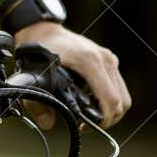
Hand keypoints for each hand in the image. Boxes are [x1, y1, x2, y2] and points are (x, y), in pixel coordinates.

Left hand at [13, 21, 130, 129]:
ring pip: (123, 96)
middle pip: (121, 101)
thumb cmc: (38, 49)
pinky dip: (110, 99)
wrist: (41, 29)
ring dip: (111, 110)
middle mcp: (104, 59)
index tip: (87, 127)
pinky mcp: (109, 60)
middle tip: (88, 125)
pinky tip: (92, 102)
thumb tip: (48, 124)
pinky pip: (118, 87)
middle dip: (107, 118)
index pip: (110, 99)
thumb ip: (37, 103)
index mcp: (89, 61)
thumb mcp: (32, 76)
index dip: (103, 120)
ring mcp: (109, 58)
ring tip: (91, 115)